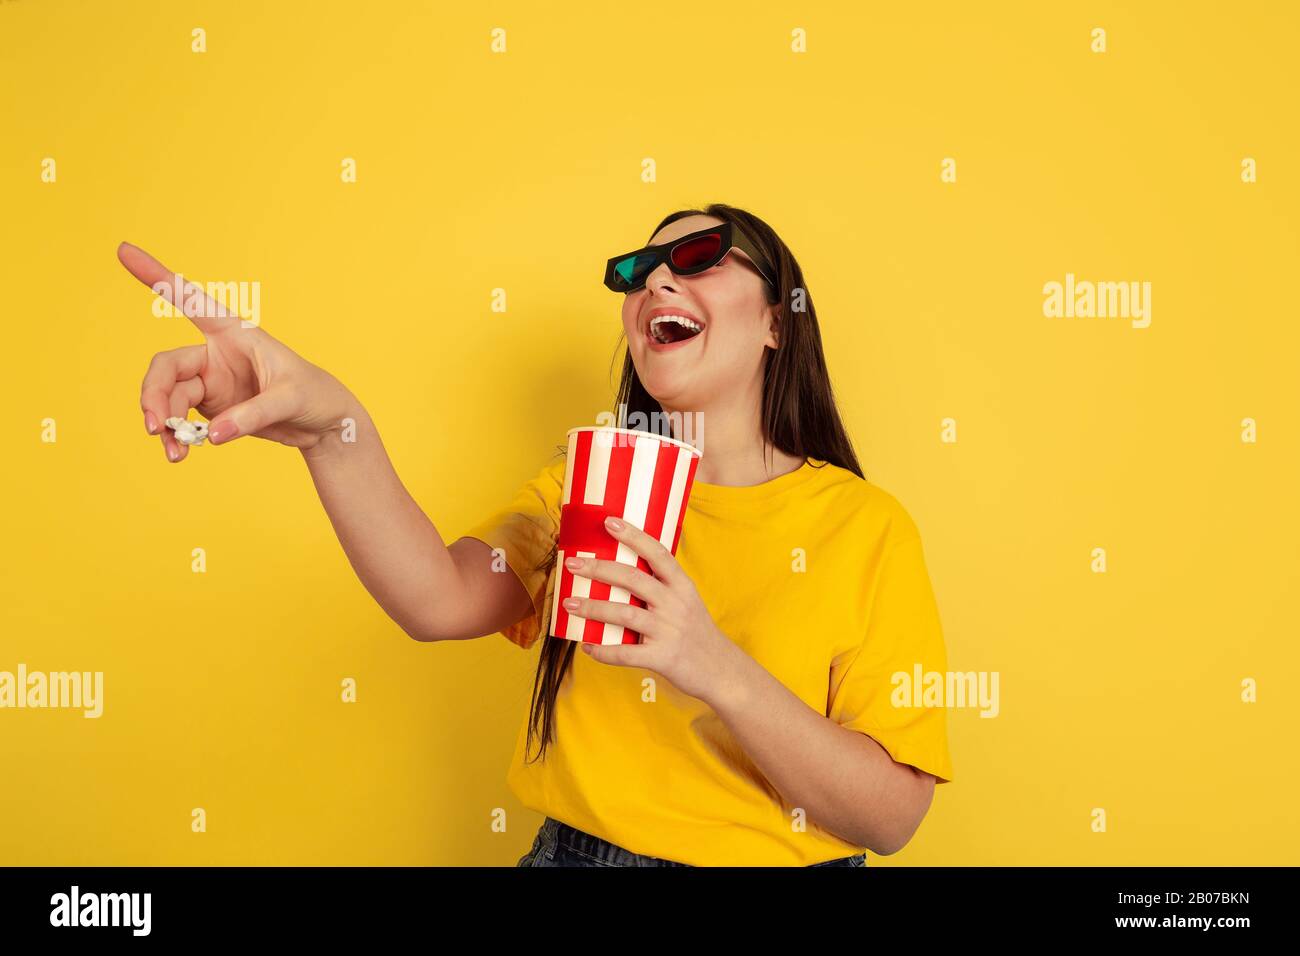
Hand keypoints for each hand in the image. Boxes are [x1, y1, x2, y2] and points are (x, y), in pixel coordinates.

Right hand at [118, 241, 356, 461]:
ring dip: (164, 423)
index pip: (191, 301)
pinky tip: (179, 453)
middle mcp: (215, 354)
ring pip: (167, 397)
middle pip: (166, 367)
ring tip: (175, 453)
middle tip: (156, 427)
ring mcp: (209, 382)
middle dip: (154, 395)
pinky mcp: (210, 408)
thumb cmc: (314, 395)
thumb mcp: (291, 399)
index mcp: (235, 333)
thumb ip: (253, 414)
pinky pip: (178, 419)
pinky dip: (175, 436)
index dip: (157, 275)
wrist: (323, 424)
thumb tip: (213, 435)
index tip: (123, 250)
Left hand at [561, 515, 742, 704]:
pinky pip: (625, 653)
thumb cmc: (697, 632)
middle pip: (632, 579)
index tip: (609, 522)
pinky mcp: (662, 657)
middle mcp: (675, 604)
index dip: (633, 536)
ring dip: (593, 607)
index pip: (657, 553)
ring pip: (623, 613)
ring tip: (569, 604)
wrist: (721, 671)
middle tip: (573, 563)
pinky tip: (587, 646)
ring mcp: (668, 631)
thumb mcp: (687, 601)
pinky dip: (603, 651)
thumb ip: (662, 587)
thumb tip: (620, 571)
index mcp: (682, 586)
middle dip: (599, 569)